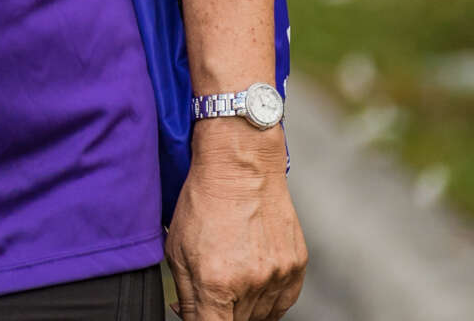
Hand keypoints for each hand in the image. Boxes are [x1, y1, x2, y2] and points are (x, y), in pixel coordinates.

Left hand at [165, 128, 305, 318]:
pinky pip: (283, 302)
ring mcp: (278, 276)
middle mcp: (250, 283)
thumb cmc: (204, 202)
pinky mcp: (296, 267)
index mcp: (215, 282)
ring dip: (244, 307)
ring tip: (231, 274)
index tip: (205, 317)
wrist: (241, 167)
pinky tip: (253, 277)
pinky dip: (267, 298)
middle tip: (212, 288)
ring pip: (260, 316)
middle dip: (221, 312)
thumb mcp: (177, 249)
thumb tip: (189, 319)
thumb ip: (186, 295)